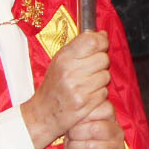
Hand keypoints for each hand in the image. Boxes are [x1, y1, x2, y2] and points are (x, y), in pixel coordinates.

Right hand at [22, 30, 108, 148]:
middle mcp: (70, 71)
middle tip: (89, 71)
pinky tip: (87, 97)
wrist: (43, 114)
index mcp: (64, 57)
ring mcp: (78, 88)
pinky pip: (105, 93)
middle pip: (103, 58)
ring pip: (106, 76)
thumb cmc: (53, 87)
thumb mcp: (60, 61)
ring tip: (86, 85)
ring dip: (100, 81)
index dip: (101, 42)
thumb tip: (101, 34)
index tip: (100, 46)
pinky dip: (100, 96)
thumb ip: (80, 47)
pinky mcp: (85, 104)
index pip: (92, 40)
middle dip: (100, 64)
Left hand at [64, 101, 124, 148]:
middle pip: (95, 128)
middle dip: (76, 135)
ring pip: (90, 146)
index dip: (84, 116)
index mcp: (110, 118)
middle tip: (72, 139)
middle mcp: (117, 132)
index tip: (75, 123)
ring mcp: (118, 148)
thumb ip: (77, 116)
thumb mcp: (74, 127)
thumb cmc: (79, 145)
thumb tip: (73, 109)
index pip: (104, 109)